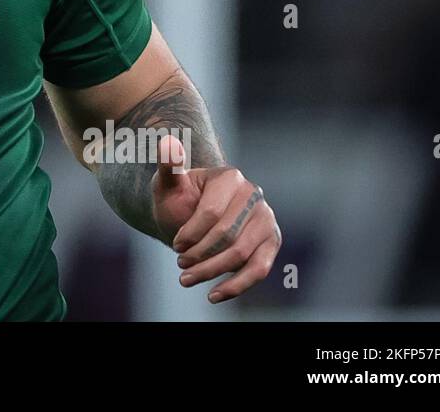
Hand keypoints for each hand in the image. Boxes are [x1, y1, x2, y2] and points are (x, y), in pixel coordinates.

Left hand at [150, 135, 281, 303]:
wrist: (190, 216)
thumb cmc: (178, 199)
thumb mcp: (168, 184)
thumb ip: (169, 167)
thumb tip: (168, 143)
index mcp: (230, 177)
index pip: (212, 212)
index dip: (191, 232)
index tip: (175, 244)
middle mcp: (254, 196)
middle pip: (227, 236)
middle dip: (200, 255)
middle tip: (180, 266)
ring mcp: (266, 219)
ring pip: (242, 255)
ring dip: (212, 272)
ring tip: (187, 280)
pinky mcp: (272, 241)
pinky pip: (259, 269)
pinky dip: (237, 286)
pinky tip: (214, 296)